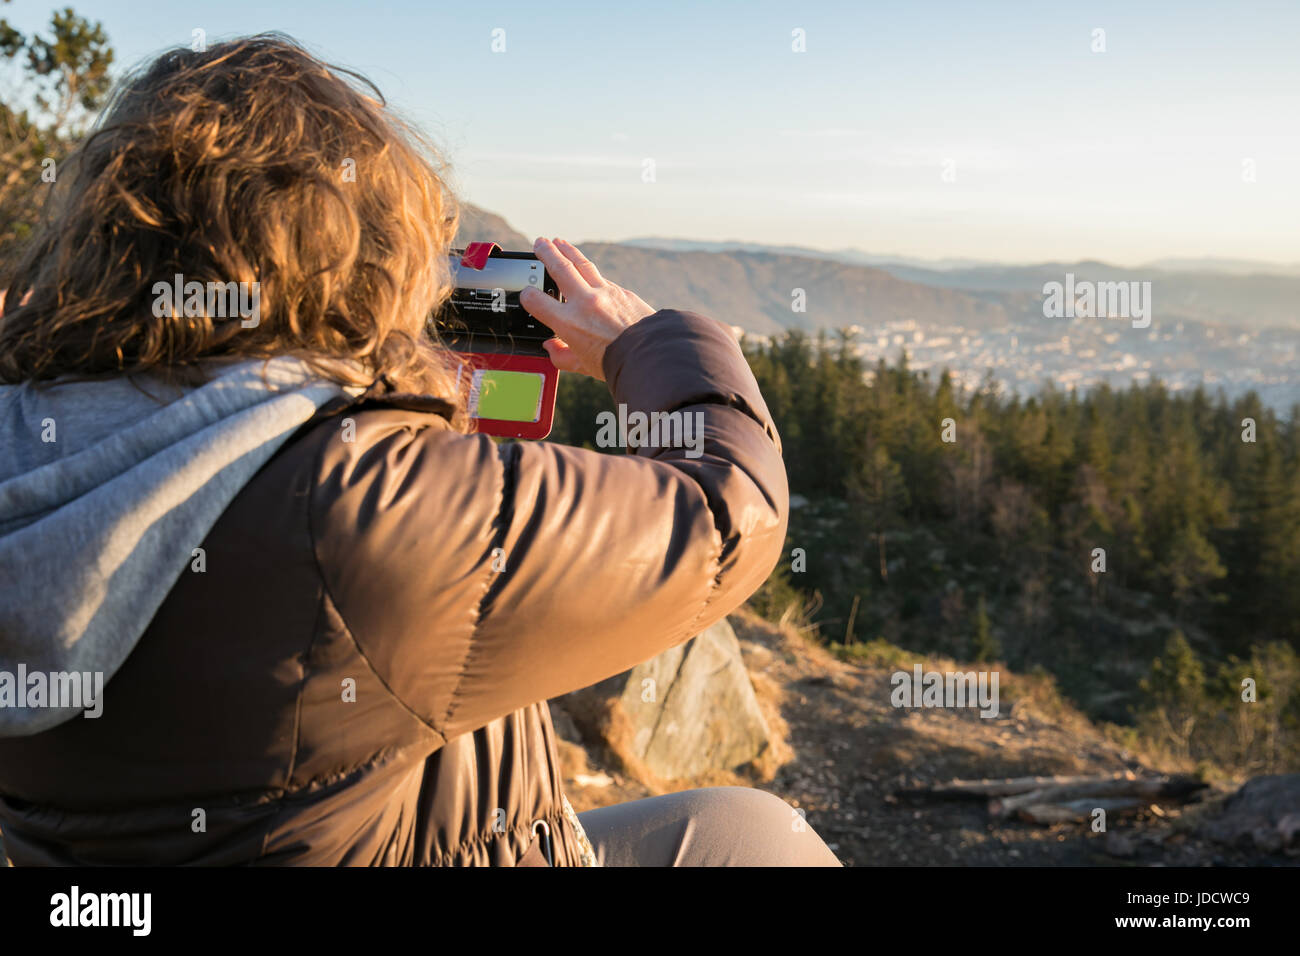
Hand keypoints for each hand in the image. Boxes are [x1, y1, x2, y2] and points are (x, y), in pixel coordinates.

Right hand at [518, 237, 654, 380]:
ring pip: (582, 264)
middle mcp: (584, 303)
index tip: (527, 293)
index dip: (527, 296)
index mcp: (569, 323)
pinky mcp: (622, 292)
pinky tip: (587, 270)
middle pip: (560, 268)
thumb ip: (562, 356)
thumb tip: (551, 347)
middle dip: (547, 253)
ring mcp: (605, 293)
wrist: (649, 355)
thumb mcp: (582, 366)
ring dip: (568, 251)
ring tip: (558, 242)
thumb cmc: (616, 365)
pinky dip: (591, 272)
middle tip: (539, 243)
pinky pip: (602, 278)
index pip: (537, 301)